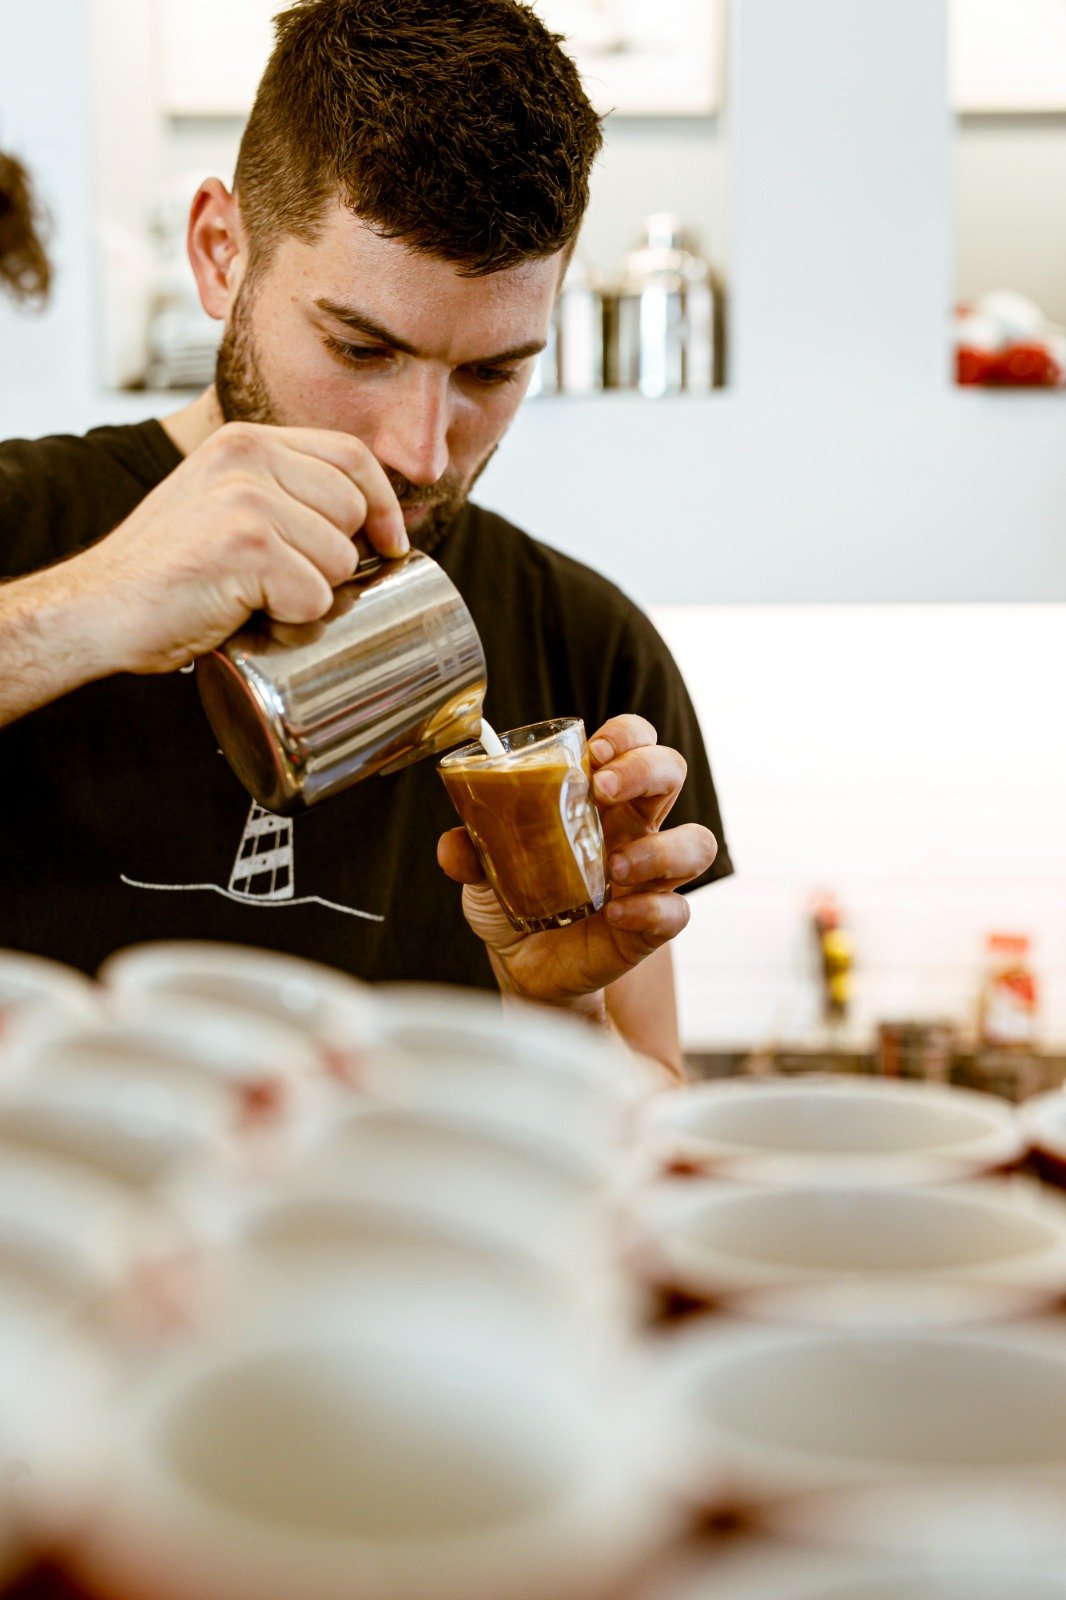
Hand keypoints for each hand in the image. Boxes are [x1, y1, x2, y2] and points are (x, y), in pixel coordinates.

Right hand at [68, 422, 408, 674]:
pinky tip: (244, 616)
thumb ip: (286, 498)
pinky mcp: (244, 546)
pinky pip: (313, 598)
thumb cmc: (168, 575)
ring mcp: (246, 499)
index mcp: (248, 443)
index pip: (353, 457)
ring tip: (254, 602)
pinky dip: (287, 624)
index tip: (390, 544)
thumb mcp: (227, 509)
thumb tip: (377, 528)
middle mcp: (249, 457)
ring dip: (307, 599)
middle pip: (354, 513)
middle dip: (333, 564)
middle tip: (279, 586)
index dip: (383, 506)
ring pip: (340, 561)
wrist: (98, 608)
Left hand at [436, 714, 717, 1017]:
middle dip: (646, 769)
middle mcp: (633, 827)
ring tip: (614, 865)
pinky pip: (677, 911)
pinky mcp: (651, 925)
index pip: (633, 742)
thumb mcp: (482, 873)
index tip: (595, 750)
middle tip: (603, 789)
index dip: (626, 735)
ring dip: (660, 847)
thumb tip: (453, 844)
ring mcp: (648, 876)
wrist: (524, 967)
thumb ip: (470, 851)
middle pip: (671, 771)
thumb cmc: (516, 900)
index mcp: (598, 798)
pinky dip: (652, 909)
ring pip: (696, 842)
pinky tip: (615, 915)